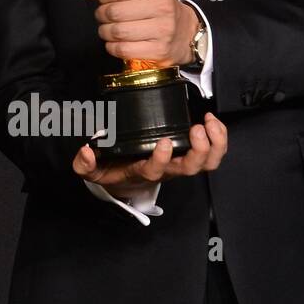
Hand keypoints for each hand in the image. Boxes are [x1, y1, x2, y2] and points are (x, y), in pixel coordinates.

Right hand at [72, 112, 227, 198]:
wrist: (125, 181)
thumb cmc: (111, 171)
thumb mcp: (92, 171)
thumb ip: (85, 164)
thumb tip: (86, 151)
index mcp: (143, 172)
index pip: (155, 170)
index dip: (163, 159)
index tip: (164, 142)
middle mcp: (166, 171)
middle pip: (191, 169)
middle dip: (199, 150)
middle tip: (195, 129)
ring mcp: (180, 164)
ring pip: (207, 164)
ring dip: (214, 145)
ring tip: (209, 123)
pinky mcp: (188, 155)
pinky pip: (212, 153)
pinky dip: (218, 138)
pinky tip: (212, 122)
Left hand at [74, 0, 198, 66]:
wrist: (185, 32)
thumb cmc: (155, 8)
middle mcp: (162, 6)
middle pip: (114, 12)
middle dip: (102, 14)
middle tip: (105, 16)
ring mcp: (162, 30)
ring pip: (116, 31)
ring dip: (105, 31)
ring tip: (110, 29)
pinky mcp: (159, 50)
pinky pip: (123, 49)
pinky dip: (112, 47)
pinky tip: (117, 42)